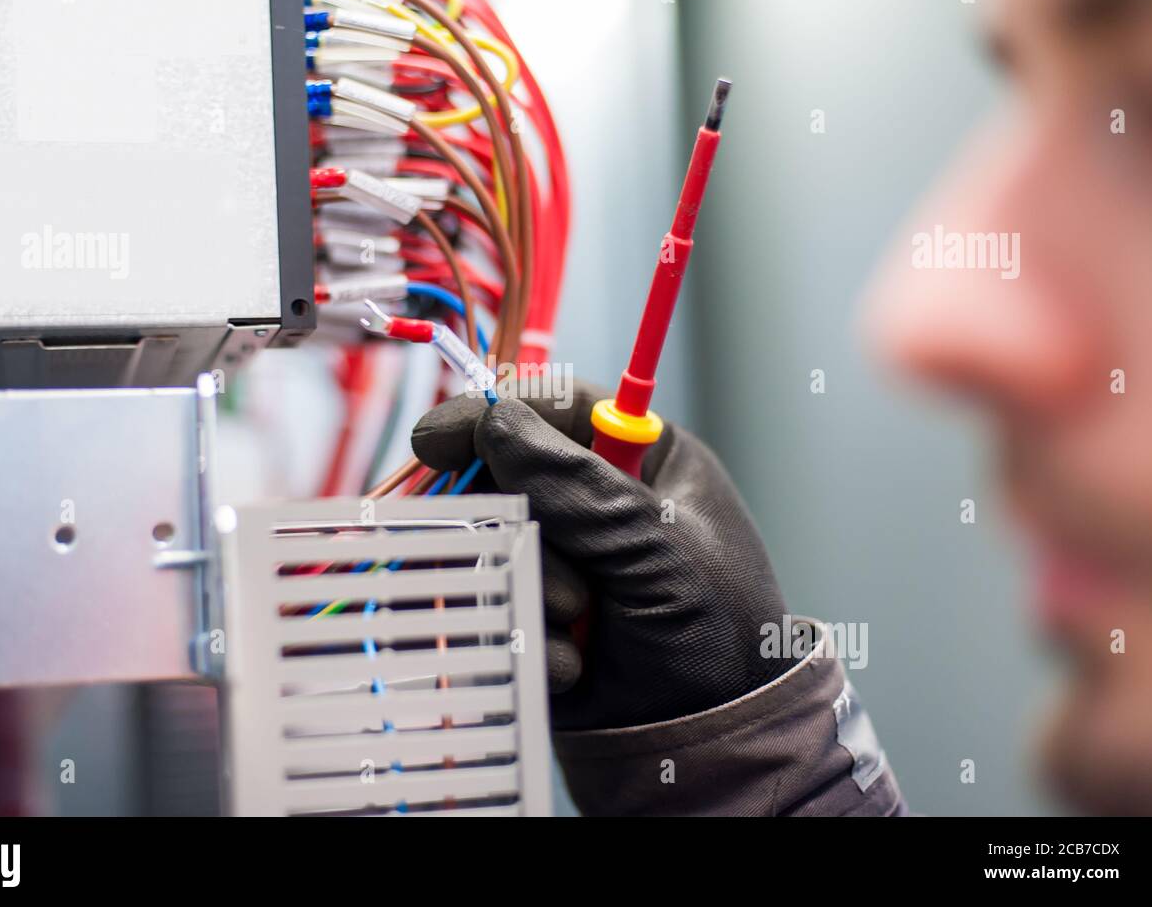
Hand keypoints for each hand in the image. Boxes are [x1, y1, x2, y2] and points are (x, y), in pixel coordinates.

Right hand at [411, 380, 793, 730]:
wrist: (709, 745)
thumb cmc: (715, 633)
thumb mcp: (653, 547)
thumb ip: (575, 483)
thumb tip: (493, 419)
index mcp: (644, 459)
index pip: (556, 407)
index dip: (492, 413)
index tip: (436, 441)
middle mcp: (597, 501)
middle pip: (508, 474)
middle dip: (523, 527)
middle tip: (554, 567)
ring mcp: (563, 558)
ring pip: (493, 542)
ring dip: (530, 585)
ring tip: (580, 621)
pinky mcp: (534, 612)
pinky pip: (492, 603)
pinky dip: (525, 635)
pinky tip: (572, 666)